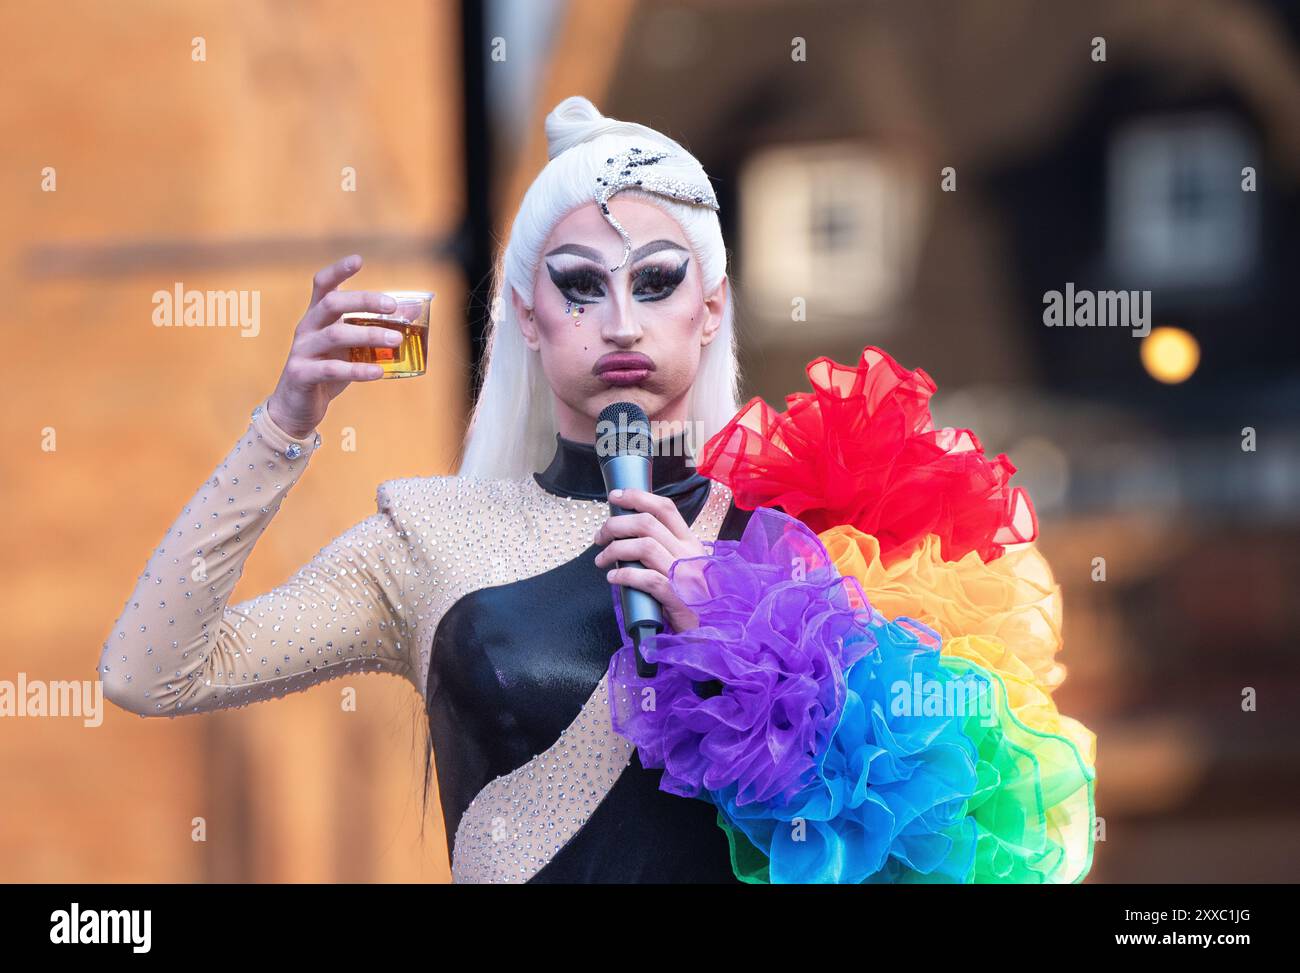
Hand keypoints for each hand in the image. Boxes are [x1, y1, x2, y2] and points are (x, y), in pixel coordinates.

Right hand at [265, 254, 403, 437]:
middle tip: (392, 307)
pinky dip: (358, 370)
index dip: (338, 270)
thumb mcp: (348, 348)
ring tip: (396, 340)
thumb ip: (368, 332)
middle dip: (364, 301)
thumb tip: (410, 317)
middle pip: (332, 303)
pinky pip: (332, 369)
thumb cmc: (327, 371)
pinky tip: (378, 372)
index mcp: (316, 317)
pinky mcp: (301, 374)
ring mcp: (301, 350)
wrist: (296, 407)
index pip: (322, 284)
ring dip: (369, 335)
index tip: (358, 260)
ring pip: (335, 335)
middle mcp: (306, 328)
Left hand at [593, 487, 706, 632]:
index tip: (615, 497)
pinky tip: (613, 579)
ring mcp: (685, 576)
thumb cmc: (691, 600)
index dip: (638, 497)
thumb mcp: (682, 568)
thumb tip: (626, 536)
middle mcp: (689, 554)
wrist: (712, 633)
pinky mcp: (678, 598)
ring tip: (601, 560)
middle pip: (647, 523)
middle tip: (600, 537)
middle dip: (616, 525)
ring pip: (645, 546)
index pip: (665, 508)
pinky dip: (625, 575)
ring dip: (615, 550)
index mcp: (690, 543)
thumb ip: (662, 550)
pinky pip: (647, 579)